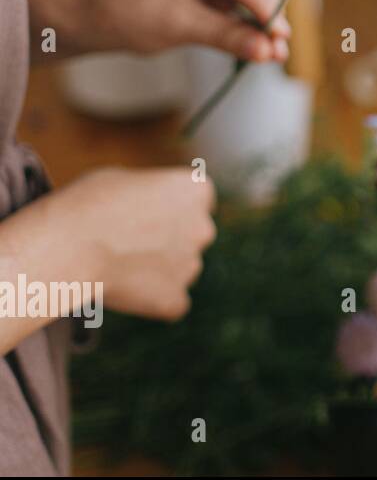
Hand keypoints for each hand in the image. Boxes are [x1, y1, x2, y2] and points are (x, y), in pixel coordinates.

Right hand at [59, 167, 216, 320]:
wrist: (70, 245)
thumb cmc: (87, 203)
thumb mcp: (123, 178)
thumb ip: (151, 194)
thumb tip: (150, 209)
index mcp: (196, 190)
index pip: (194, 198)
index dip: (167, 206)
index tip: (143, 212)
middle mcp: (203, 227)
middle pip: (192, 233)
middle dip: (168, 237)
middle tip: (127, 241)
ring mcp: (192, 265)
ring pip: (181, 267)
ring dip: (160, 268)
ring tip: (118, 265)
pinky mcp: (175, 298)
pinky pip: (171, 301)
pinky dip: (153, 300)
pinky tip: (124, 290)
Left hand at [85, 0, 289, 61]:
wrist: (99, 15)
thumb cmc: (126, 14)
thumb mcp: (179, 27)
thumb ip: (227, 36)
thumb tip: (268, 51)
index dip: (264, 5)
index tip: (282, 36)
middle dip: (267, 16)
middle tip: (279, 52)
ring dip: (263, 20)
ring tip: (271, 53)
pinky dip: (251, 19)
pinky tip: (259, 41)